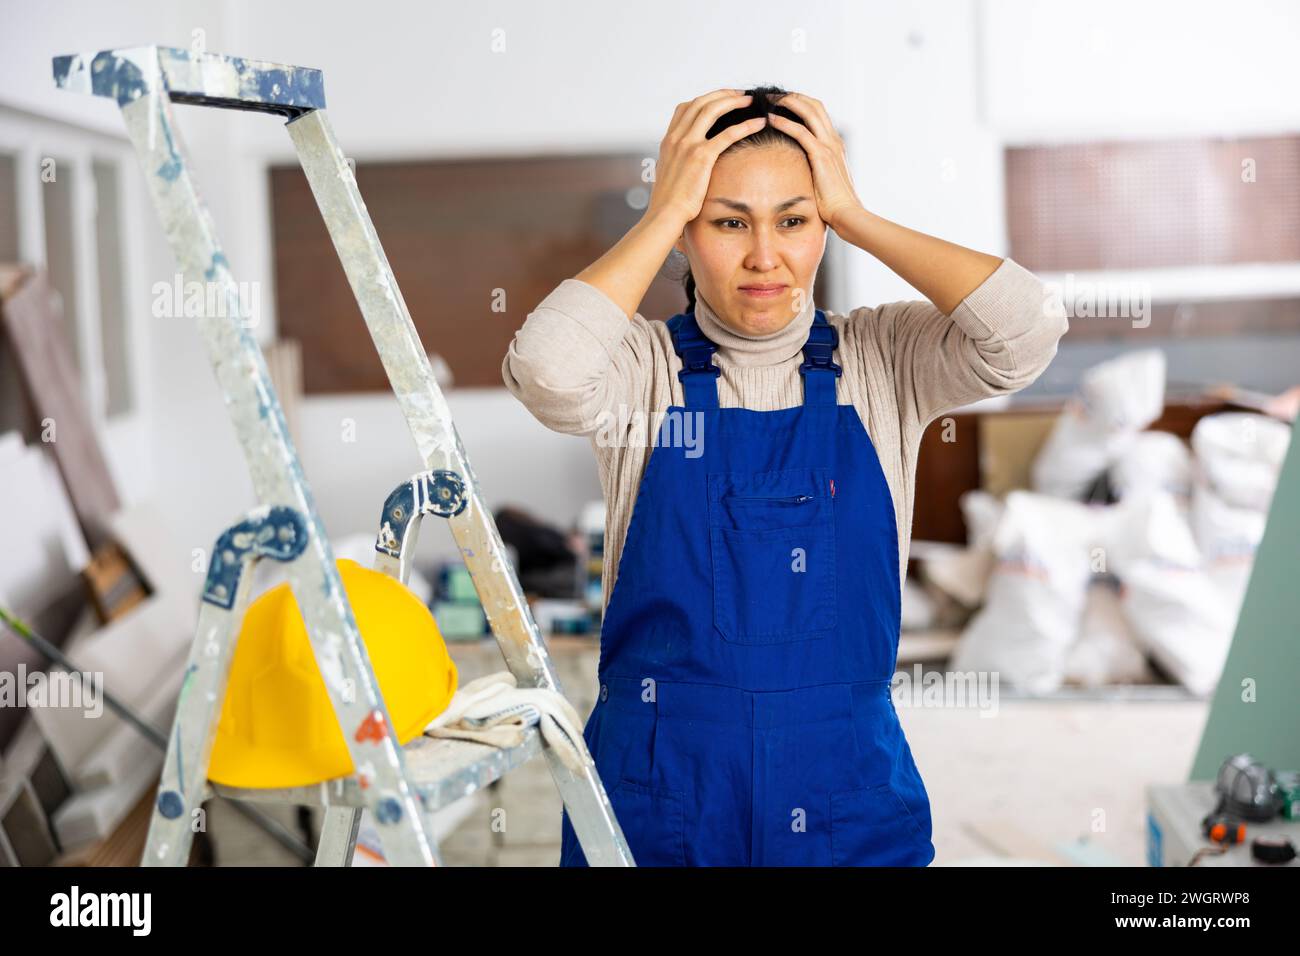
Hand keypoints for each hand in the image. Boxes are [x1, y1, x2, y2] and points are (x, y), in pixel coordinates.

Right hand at [645, 89, 767, 225]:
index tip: (720, 100)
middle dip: (723, 95)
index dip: (705, 99)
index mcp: (668, 140)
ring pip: (713, 110)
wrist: (664, 214)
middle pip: (701, 102)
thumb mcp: (668, 174)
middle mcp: (677, 137)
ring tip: (750, 101)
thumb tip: (685, 161)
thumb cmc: (668, 202)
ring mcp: (688, 145)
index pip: (685, 107)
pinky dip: (745, 125)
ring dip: (734, 102)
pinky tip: (758, 123)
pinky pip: (728, 133)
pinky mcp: (702, 156)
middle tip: (741, 95)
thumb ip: (676, 161)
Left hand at [766, 92, 862, 232]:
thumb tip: (798, 168)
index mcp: (834, 143)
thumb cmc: (833, 203)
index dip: (801, 103)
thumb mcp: (824, 179)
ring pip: (809, 112)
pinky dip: (785, 122)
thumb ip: (814, 168)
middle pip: (814, 105)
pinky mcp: (821, 156)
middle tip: (772, 96)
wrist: (846, 213)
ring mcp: (829, 146)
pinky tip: (770, 119)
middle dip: (793, 96)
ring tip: (769, 101)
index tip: (782, 101)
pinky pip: (801, 132)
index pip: (818, 112)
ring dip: (788, 103)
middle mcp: (833, 140)